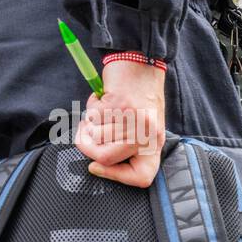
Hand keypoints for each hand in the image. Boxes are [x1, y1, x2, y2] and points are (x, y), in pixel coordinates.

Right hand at [74, 58, 166, 188]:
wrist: (141, 63)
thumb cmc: (138, 95)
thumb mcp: (141, 127)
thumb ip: (126, 146)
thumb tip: (98, 164)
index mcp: (154, 144)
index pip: (142, 177)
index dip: (116, 176)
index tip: (97, 167)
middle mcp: (147, 136)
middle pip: (105, 158)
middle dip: (88, 145)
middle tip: (88, 130)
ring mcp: (133, 121)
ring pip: (94, 137)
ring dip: (88, 123)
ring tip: (99, 110)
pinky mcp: (119, 105)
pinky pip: (92, 118)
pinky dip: (90, 109)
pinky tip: (101, 100)